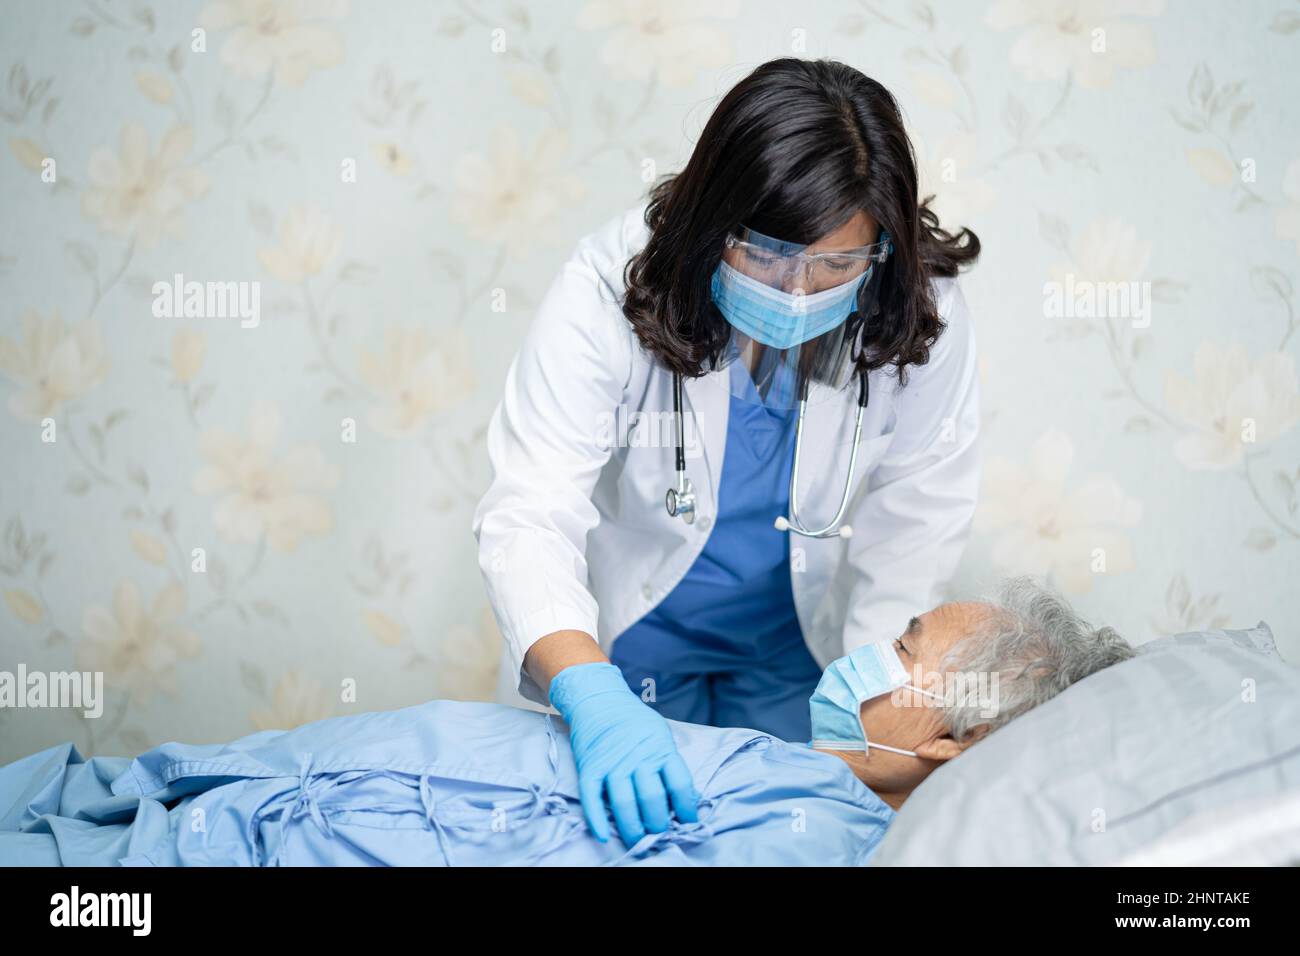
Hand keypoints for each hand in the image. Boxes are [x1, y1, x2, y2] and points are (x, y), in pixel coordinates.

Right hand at [549, 662, 699, 844]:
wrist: (599, 699)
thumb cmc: (634, 721)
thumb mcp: (660, 734)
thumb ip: (670, 763)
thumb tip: (687, 799)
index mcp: (661, 748)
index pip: (680, 784)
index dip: (687, 808)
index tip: (689, 822)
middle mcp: (638, 757)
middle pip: (652, 799)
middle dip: (659, 824)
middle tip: (660, 834)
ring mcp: (612, 763)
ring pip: (624, 803)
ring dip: (633, 828)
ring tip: (639, 840)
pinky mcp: (590, 767)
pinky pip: (592, 797)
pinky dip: (597, 820)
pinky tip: (604, 836)